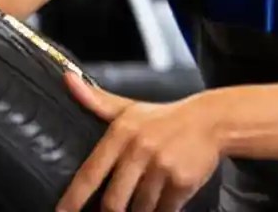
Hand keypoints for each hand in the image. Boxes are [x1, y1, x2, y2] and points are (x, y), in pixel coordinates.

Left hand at [57, 72, 220, 211]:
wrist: (210, 120)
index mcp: (121, 133)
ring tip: (142, 201)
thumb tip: (67, 78)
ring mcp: (161, 167)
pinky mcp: (181, 182)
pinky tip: (162, 201)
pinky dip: (161, 211)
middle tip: (112, 211)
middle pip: (113, 200)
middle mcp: (139, 150)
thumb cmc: (164, 118)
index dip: (74, 198)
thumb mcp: (129, 108)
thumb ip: (96, 100)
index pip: (90, 173)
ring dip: (139, 211)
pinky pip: (164, 210)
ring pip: (140, 208)